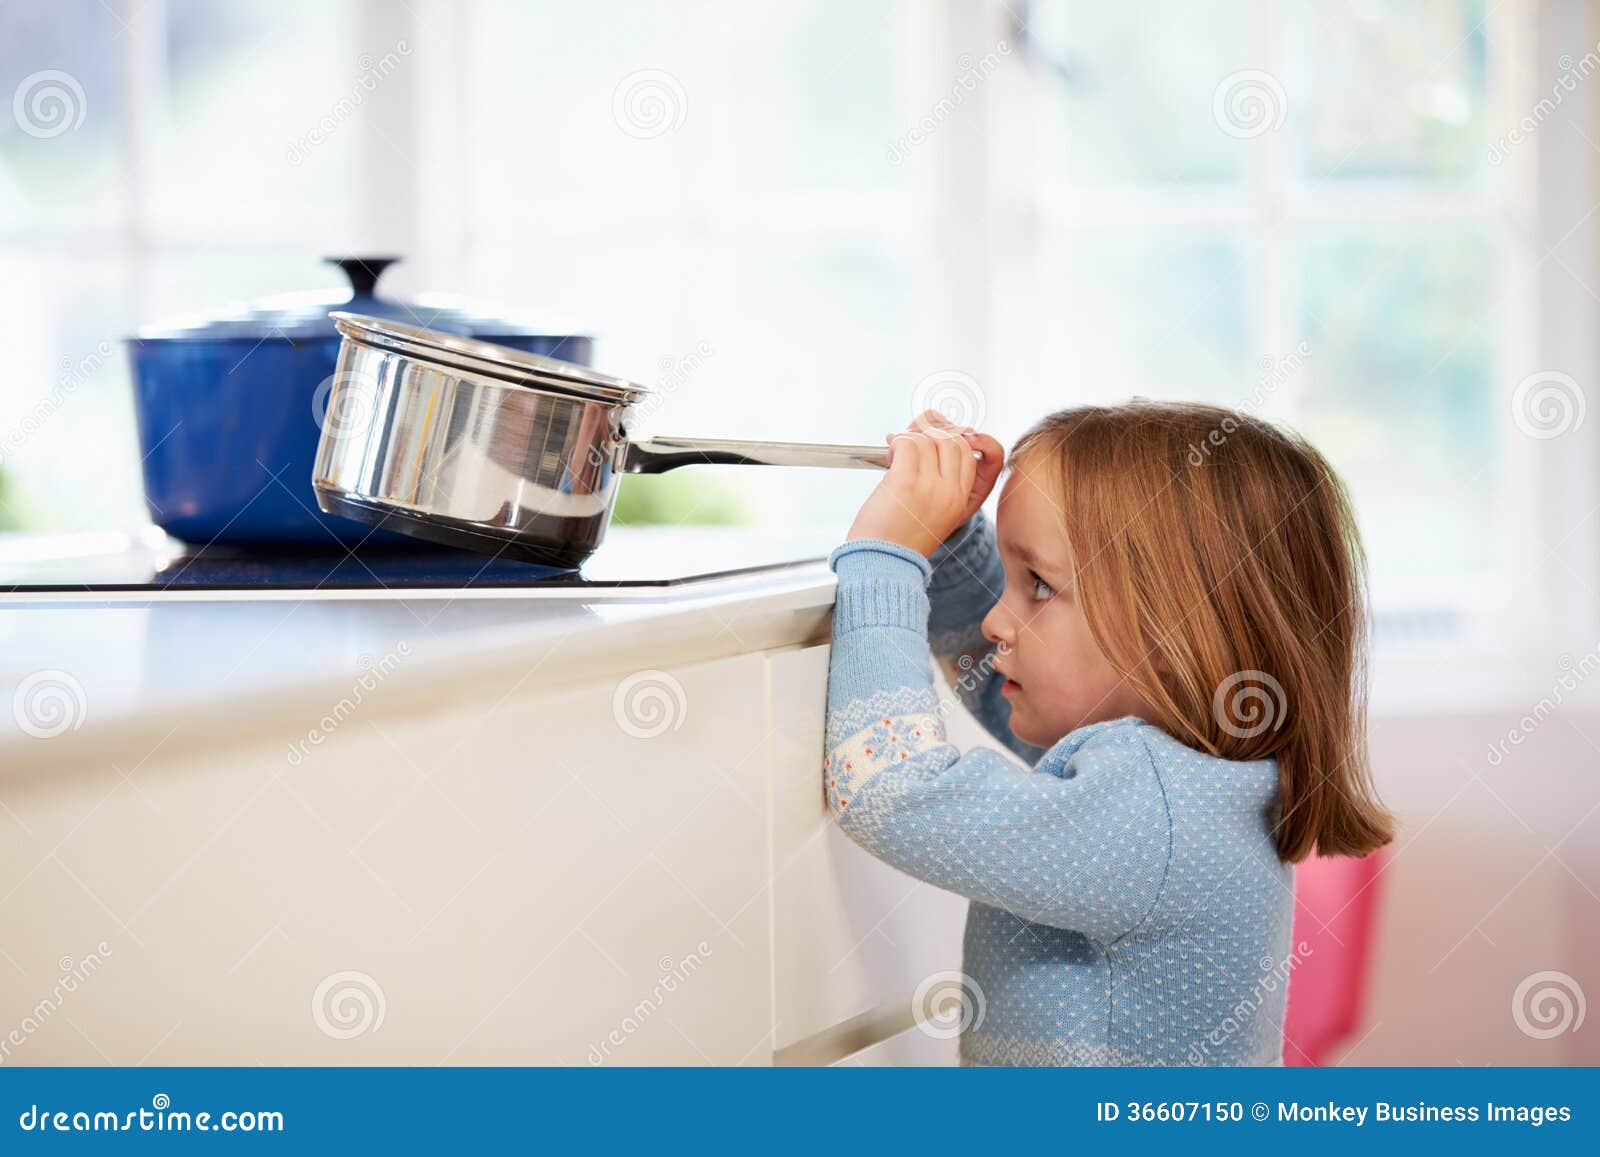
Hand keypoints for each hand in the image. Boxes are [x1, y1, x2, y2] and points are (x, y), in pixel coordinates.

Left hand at [845, 411, 1005, 556]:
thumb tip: (931, 433)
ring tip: (896, 448)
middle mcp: (953, 493)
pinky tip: (889, 450)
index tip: (946, 432)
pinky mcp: (907, 482)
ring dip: (909, 436)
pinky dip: (896, 441)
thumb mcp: (935, 511)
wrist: (881, 565)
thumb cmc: (899, 539)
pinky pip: (908, 443)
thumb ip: (941, 477)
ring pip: (929, 438)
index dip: (965, 436)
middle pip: (955, 440)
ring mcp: (932, 487)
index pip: (982, 453)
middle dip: (933, 431)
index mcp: (964, 501)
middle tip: (912, 438)